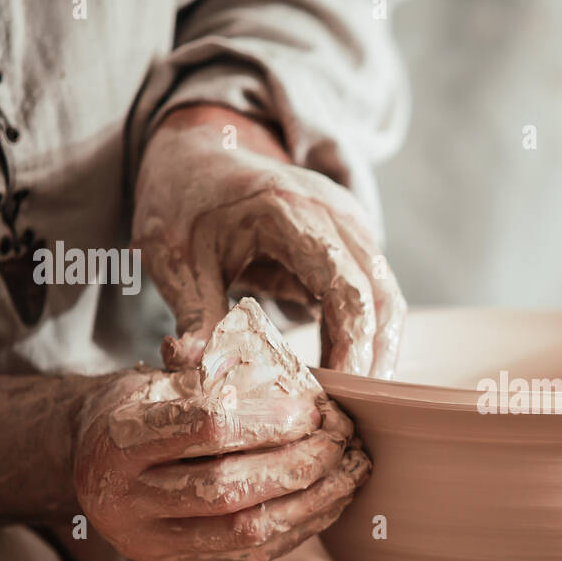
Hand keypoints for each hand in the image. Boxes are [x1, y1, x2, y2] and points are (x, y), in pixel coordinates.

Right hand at [72, 366, 367, 560]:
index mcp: (118, 441)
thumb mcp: (158, 375)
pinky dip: (304, 525)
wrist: (94, 462)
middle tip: (341, 438)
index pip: (205, 429)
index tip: (312, 409)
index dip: (268, 420)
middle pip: (228, 489)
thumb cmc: (140, 408)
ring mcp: (154, 545)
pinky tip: (334, 497)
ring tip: (352, 468)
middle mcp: (126, 501)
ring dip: (314, 499)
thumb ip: (208, 365)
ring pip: (247, 532)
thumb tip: (274, 363)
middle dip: (299, 464)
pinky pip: (256, 555)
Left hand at [132, 106, 404, 377]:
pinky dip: (366, 332)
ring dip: (377, 347)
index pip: (346, 289)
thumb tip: (192, 365)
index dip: (352, 346)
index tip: (340, 392)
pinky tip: (345, 369)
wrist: (198, 150)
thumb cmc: (183, 201)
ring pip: (388, 296)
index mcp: (292, 214)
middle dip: (375, 357)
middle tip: (358, 411)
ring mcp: (350, 223)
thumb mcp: (173, 257)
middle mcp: (335, 214)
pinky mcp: (351, 238)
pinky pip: (374, 291)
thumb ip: (192, 313)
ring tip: (357, 398)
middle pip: (383, 296)